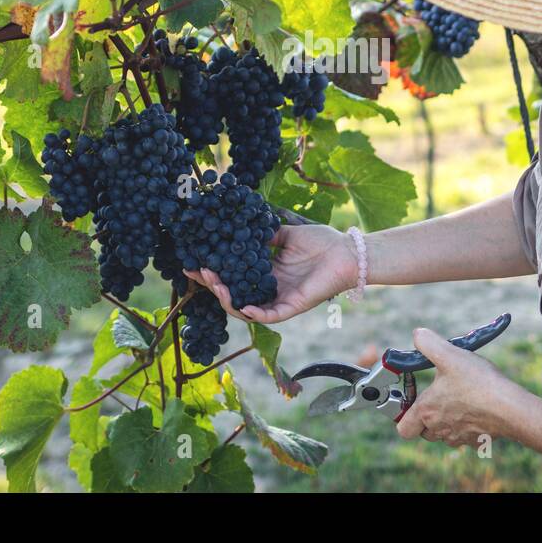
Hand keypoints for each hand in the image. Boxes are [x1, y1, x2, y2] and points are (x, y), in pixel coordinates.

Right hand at [187, 223, 357, 323]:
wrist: (348, 252)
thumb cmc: (323, 243)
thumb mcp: (288, 235)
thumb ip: (268, 234)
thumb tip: (245, 226)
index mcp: (267, 274)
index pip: (234, 278)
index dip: (213, 273)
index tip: (194, 262)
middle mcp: (270, 290)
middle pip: (234, 295)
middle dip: (213, 286)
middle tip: (199, 272)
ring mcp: (281, 299)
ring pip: (246, 309)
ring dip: (228, 299)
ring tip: (215, 284)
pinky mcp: (294, 306)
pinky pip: (270, 316)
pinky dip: (255, 313)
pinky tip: (242, 305)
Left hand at [395, 328, 515, 447]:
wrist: (509, 406)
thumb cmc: (477, 382)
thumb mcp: (448, 354)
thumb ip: (427, 343)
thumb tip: (417, 335)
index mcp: (426, 411)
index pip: (404, 428)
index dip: (405, 417)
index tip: (414, 401)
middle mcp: (439, 428)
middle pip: (424, 431)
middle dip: (427, 417)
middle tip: (438, 397)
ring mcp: (458, 437)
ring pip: (444, 434)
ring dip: (447, 421)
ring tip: (459, 399)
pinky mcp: (476, 440)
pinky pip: (464, 436)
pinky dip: (467, 425)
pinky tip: (476, 407)